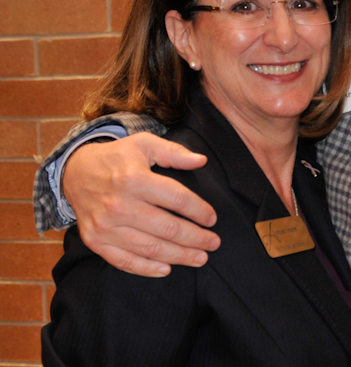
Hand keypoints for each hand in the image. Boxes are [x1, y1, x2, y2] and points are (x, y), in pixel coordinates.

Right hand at [63, 134, 219, 276]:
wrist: (75, 172)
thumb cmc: (117, 157)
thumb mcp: (145, 144)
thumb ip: (174, 152)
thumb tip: (201, 160)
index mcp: (134, 179)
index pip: (177, 199)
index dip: (199, 211)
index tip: (212, 219)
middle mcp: (119, 204)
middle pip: (167, 228)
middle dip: (196, 238)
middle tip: (213, 243)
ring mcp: (105, 226)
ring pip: (150, 248)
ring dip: (178, 256)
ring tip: (200, 258)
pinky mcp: (94, 241)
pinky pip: (123, 261)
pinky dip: (146, 269)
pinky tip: (166, 269)